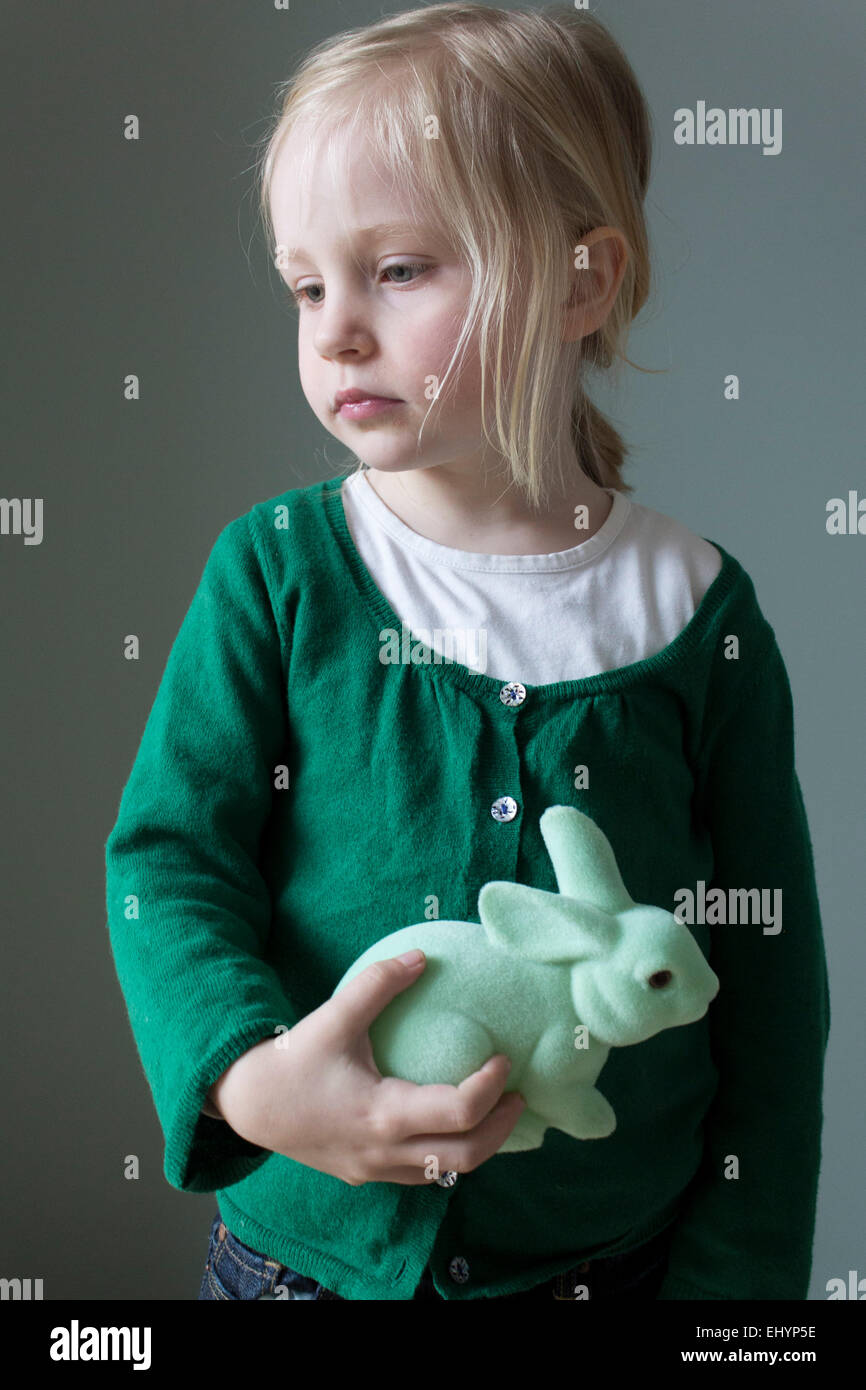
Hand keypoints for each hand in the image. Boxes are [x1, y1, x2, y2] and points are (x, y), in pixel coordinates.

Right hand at [209, 951, 525, 1184]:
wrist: (248, 1106)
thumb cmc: (291, 1062)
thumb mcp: (334, 1016)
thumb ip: (379, 984)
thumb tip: (421, 957)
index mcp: (382, 1115)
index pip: (459, 1113)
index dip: (491, 1088)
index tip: (504, 1059)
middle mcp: (384, 1152)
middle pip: (466, 1157)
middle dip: (501, 1127)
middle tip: (518, 1094)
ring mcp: (376, 1170)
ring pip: (446, 1171)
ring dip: (479, 1145)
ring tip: (495, 1110)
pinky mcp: (366, 1174)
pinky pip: (421, 1174)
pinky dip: (448, 1152)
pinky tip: (452, 1125)